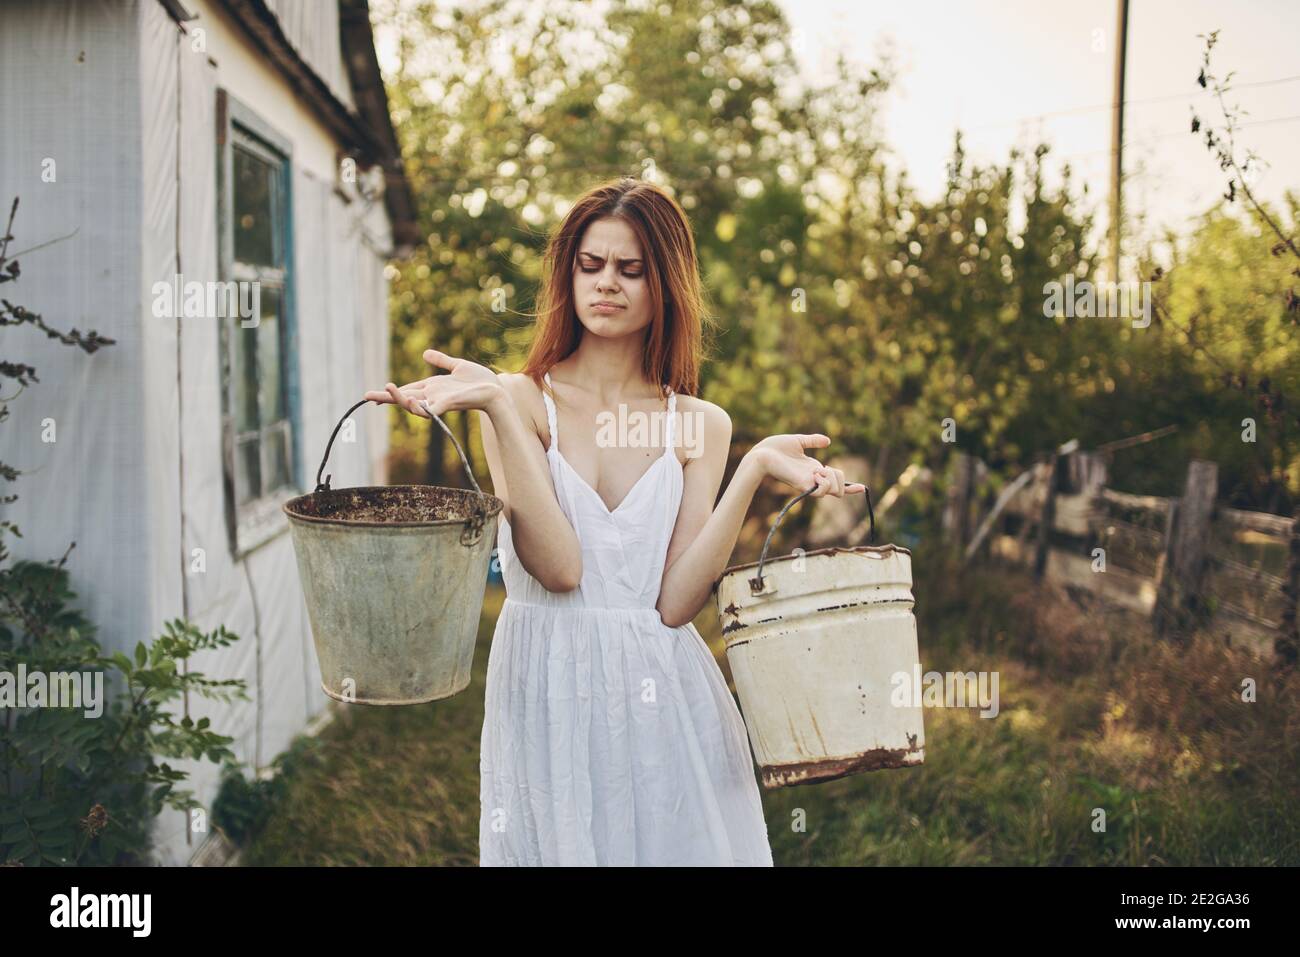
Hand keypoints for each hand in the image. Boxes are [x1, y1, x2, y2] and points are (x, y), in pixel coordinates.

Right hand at [363, 349, 500, 418]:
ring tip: (386, 388)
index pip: (406, 390)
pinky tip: (412, 400)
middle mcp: (432, 396)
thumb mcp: (458, 366)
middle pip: (404, 398)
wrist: (496, 389)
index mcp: (432, 388)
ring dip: (398, 398)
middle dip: (386, 398)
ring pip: (413, 404)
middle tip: (366, 396)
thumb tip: (425, 353)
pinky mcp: (448, 405)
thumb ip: (441, 361)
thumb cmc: (480, 380)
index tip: (372, 395)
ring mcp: (439, 402)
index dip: (390, 392)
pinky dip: (420, 408)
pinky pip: (430, 410)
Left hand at [749, 434, 866, 497]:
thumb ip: (813, 440)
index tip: (863, 488)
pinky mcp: (802, 485)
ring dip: (833, 479)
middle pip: (839, 489)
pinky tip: (817, 474)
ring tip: (819, 470)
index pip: (836, 483)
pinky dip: (825, 484)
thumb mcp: (798, 441)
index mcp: (814, 470)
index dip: (850, 486)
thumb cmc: (775, 447)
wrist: (760, 453)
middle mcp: (813, 479)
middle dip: (841, 478)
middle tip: (825, 468)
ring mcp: (808, 483)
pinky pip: (821, 492)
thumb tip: (828, 441)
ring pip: (834, 491)